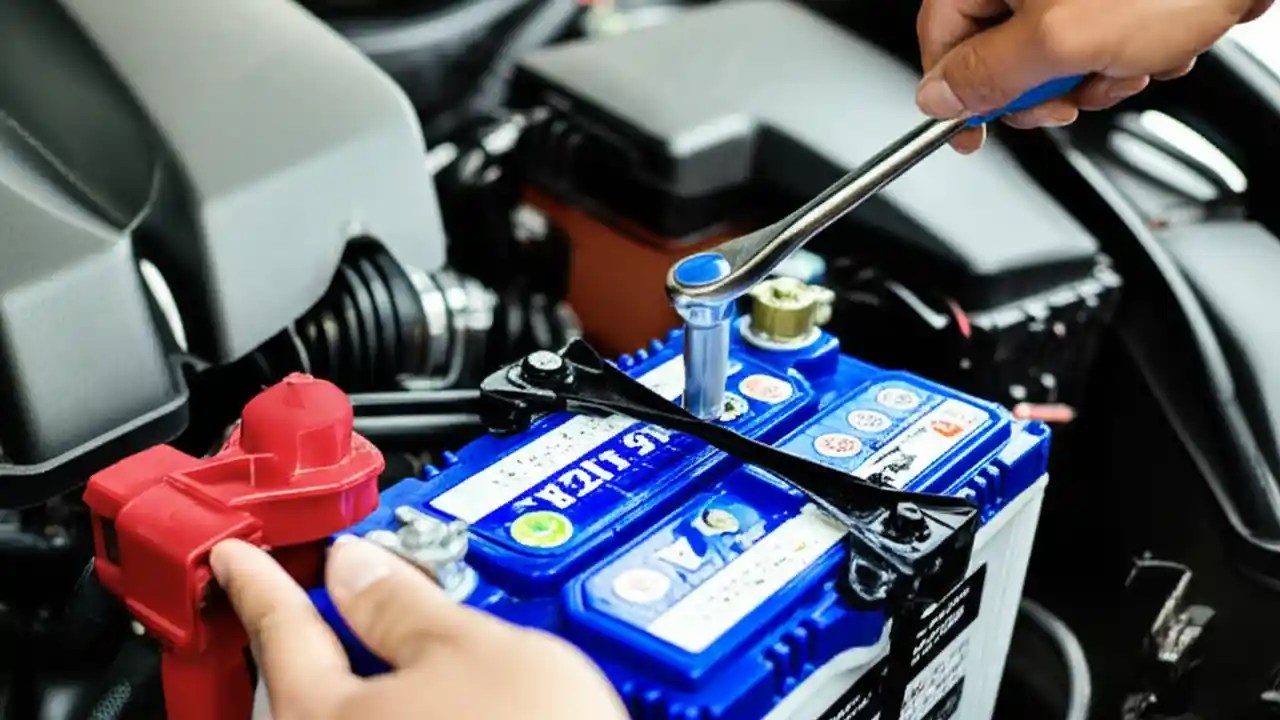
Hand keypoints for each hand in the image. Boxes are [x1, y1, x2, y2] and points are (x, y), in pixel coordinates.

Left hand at [211, 537, 627, 719]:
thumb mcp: (477, 648)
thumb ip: (404, 601)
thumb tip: (358, 560)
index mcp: (324, 713)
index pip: (279, 627)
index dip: (258, 577)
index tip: (234, 554)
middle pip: (293, 682)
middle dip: (304, 626)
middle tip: (313, 585)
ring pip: (332, 712)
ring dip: (355, 666)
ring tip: (386, 628)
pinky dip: (383, 701)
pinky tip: (427, 691)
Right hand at [915, 0, 1275, 151]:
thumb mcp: (1058, 41)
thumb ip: (987, 75)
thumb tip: (937, 99)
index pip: (941, 35)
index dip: (952, 91)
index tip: (968, 132)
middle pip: (999, 51)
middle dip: (1043, 87)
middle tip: (1070, 95)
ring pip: (1053, 55)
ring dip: (1093, 77)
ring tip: (1130, 64)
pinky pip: (1098, 41)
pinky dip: (1126, 57)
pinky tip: (1154, 48)